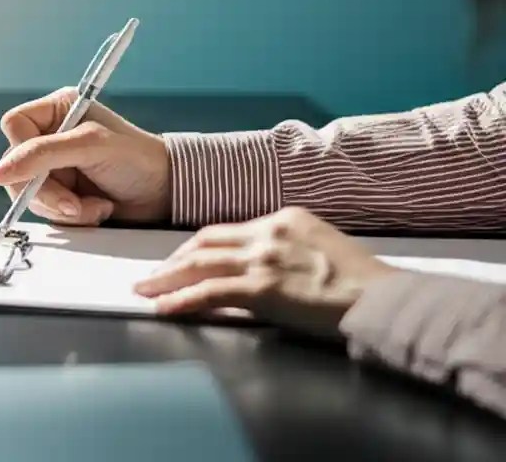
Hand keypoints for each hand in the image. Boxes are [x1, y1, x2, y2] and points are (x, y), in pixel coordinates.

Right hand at [0, 88, 170, 225]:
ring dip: (61, 208)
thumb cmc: (138, 159)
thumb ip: (43, 154)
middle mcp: (50, 138)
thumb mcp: (91, 147)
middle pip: (16, 166)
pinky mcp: (60, 195)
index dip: (20, 150)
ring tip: (95, 207)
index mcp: (57, 112)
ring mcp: (54, 169)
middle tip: (73, 204)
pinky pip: (45, 211)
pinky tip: (97, 210)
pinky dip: (71, 218)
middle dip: (46, 191)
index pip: (15, 126)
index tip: (35, 173)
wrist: (167, 193)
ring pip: (28, 194)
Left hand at [134, 208, 396, 336]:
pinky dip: (181, 300)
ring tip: (144, 291)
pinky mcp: (260, 288)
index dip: (197, 247)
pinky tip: (163, 307)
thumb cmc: (361, 282)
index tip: (180, 259)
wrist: (382, 299)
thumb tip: (258, 269)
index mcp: (284, 218)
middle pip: (204, 242)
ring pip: (199, 264)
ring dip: (166, 279)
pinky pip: (208, 293)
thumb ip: (286, 249)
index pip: (226, 230)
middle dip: (173, 260)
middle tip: (152, 275)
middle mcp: (268, 231)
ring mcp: (262, 258)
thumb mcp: (321, 247)